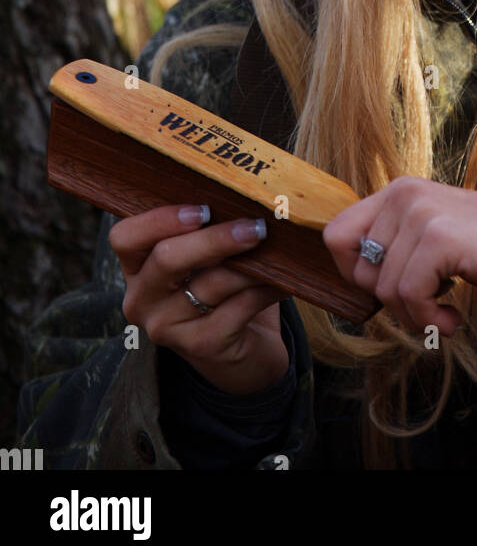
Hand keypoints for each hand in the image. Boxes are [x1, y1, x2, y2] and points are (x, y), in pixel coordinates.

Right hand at [109, 205, 289, 394]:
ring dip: (249, 265)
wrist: (243, 351)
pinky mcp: (202, 346)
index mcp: (137, 268)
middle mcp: (142, 299)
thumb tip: (242, 194)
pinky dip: (265, 290)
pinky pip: (238, 308)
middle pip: (167, 258)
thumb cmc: (223, 290)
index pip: (124, 238)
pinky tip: (284, 281)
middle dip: (215, 238)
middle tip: (255, 227)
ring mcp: (168, 327)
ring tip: (278, 251)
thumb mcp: (206, 259)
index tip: (203, 208)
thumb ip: (208, 229)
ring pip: (210, 283)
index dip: (160, 219)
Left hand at [322, 176, 476, 336]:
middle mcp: (403, 193)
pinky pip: (407, 296)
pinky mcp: (439, 237)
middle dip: (390, 302)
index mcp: (399, 191)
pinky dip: (428, 319)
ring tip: (447, 312)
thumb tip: (353, 277)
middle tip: (429, 303)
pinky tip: (454, 317)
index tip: (393, 290)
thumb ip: (396, 245)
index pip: (336, 235)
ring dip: (415, 316)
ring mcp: (420, 212)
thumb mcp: (434, 236)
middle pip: (357, 270)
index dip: (353, 274)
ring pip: (383, 290)